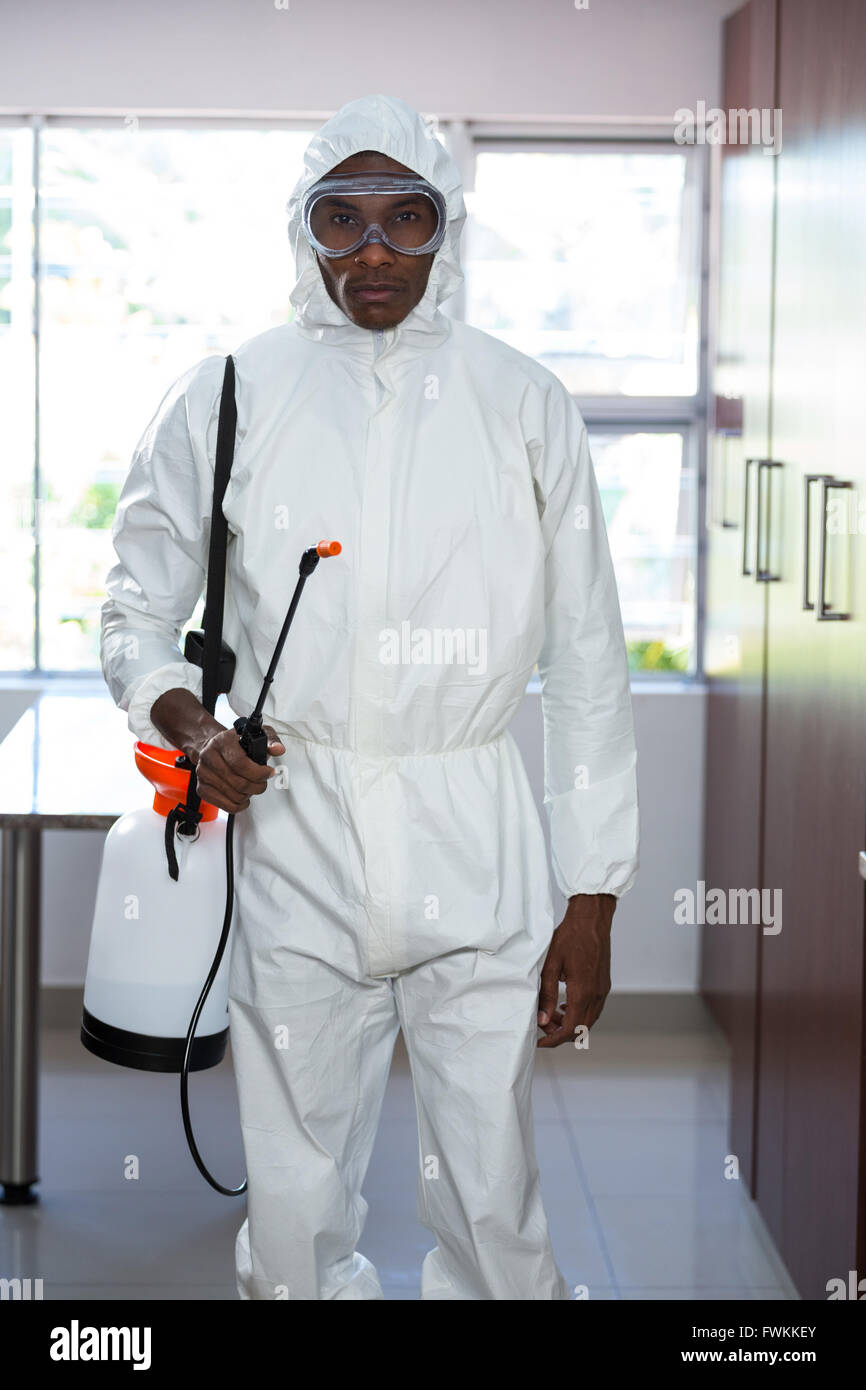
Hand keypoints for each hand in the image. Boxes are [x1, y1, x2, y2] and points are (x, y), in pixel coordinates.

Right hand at [192, 724, 285, 813]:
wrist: (212, 747)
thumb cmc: (234, 742)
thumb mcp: (255, 734)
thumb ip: (270, 740)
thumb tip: (277, 749)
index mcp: (222, 742)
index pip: (240, 764)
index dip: (259, 772)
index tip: (268, 773)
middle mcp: (209, 757)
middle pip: (239, 783)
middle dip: (257, 786)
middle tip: (262, 782)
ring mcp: (203, 774)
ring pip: (234, 796)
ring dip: (249, 795)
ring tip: (252, 786)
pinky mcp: (202, 789)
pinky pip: (227, 806)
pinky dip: (240, 805)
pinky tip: (244, 797)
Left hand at [536, 893, 614, 1047]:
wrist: (592, 919)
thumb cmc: (570, 937)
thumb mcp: (550, 964)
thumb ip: (547, 994)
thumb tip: (542, 1020)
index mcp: (582, 992)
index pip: (570, 1030)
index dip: (553, 1040)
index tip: (539, 1042)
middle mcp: (596, 995)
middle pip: (581, 1029)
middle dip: (560, 1033)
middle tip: (542, 1025)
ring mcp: (603, 990)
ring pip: (588, 1021)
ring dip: (570, 1024)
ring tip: (551, 1015)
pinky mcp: (604, 985)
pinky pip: (594, 1009)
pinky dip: (580, 1014)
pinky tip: (566, 1006)